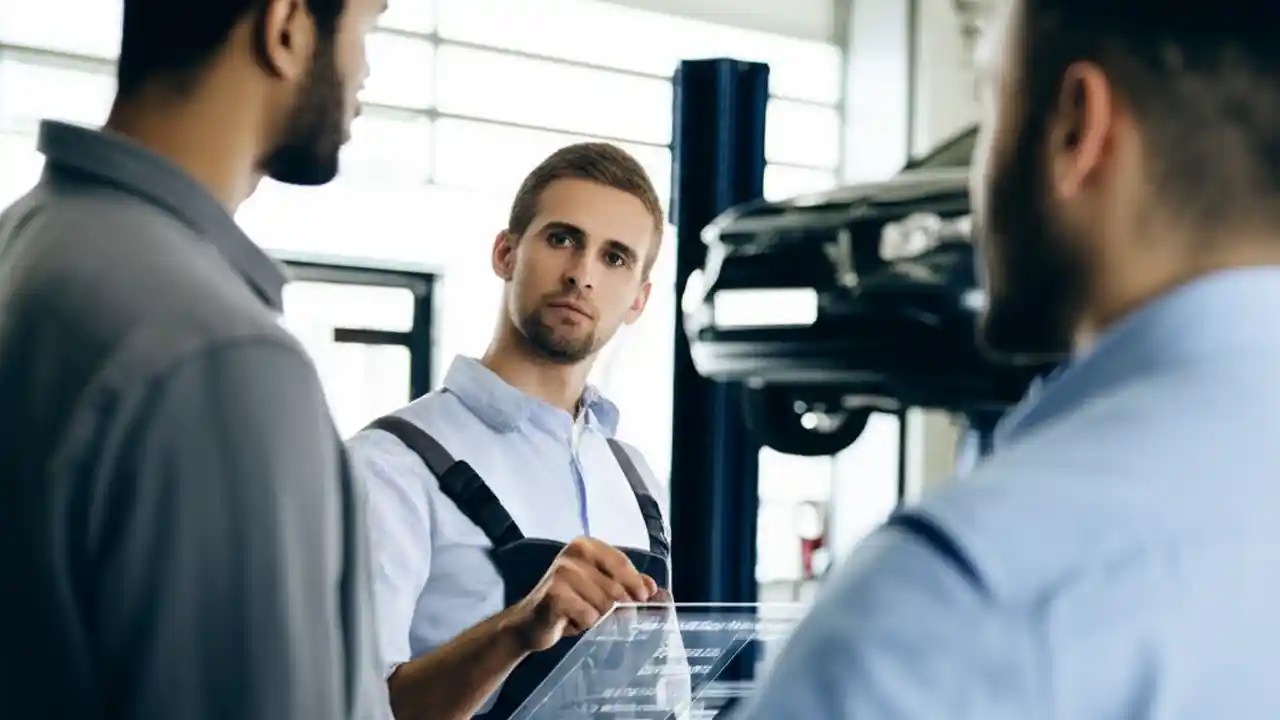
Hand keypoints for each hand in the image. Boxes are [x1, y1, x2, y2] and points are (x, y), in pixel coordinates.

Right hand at [505, 537, 658, 652]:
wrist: (529, 623)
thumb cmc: (569, 603)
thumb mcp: (601, 590)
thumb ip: (628, 585)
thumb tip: (655, 589)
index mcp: (586, 545)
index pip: (622, 563)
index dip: (636, 583)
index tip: (643, 598)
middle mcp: (573, 554)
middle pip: (617, 589)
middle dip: (617, 607)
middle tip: (602, 613)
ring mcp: (561, 573)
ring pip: (605, 605)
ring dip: (598, 618)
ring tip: (580, 614)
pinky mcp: (554, 595)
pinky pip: (589, 616)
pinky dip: (584, 625)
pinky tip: (570, 621)